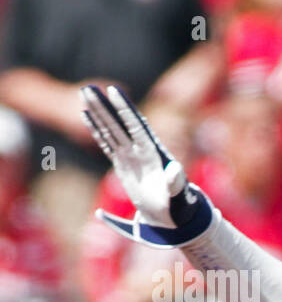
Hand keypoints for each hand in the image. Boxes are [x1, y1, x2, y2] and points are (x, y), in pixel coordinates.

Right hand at [80, 84, 215, 247]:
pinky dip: (96, 129)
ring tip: (85, 92)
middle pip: (118, 123)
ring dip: (98, 112)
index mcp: (152, 153)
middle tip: (87, 87)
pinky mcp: (122, 162)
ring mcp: (130, 155)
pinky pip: (106, 142)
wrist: (168, 213)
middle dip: (104, 106)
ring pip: (110, 129)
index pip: (135, 126)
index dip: (125, 109)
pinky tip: (86, 115)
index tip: (113, 91)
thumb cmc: (176, 203)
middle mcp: (139, 150)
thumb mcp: (177, 194)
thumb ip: (176, 181)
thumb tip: (176, 169)